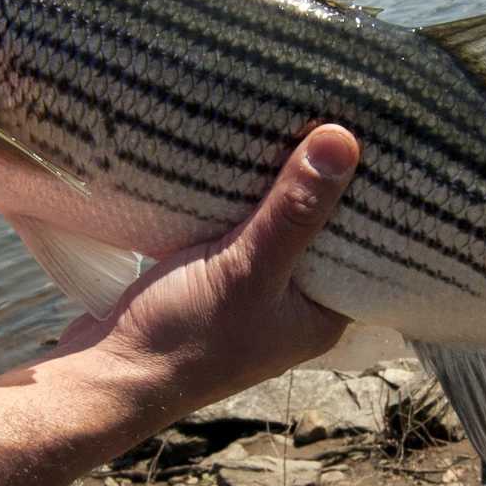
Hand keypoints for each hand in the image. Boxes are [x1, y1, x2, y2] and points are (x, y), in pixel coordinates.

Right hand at [56, 124, 360, 415]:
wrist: (109, 372)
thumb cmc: (185, 336)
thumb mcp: (246, 268)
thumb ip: (294, 211)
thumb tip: (343, 141)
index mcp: (321, 314)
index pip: (365, 246)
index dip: (369, 196)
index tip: (376, 140)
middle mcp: (293, 304)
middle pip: (320, 229)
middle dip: (321, 180)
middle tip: (334, 114)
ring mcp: (250, 291)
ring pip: (277, 225)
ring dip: (277, 184)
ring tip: (294, 120)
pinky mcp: (211, 278)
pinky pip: (238, 228)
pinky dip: (240, 198)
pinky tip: (241, 155)